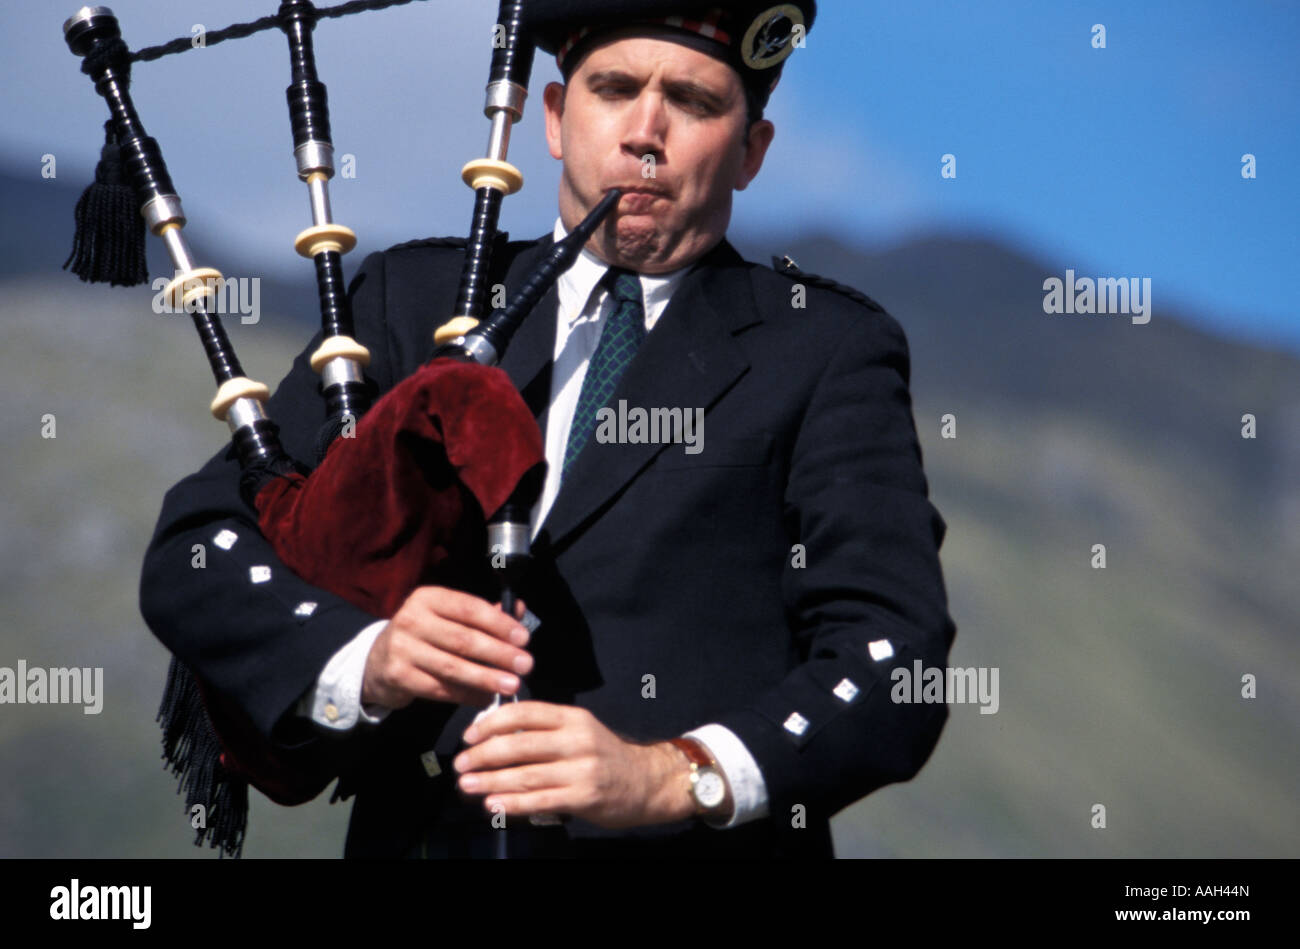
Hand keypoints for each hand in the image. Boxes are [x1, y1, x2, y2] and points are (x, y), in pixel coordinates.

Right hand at [361, 586, 532, 709]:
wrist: (378, 662)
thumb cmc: (425, 636)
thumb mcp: (447, 618)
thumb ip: (483, 615)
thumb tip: (520, 609)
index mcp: (428, 598)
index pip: (469, 608)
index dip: (499, 623)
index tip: (523, 638)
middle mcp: (411, 619)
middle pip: (463, 639)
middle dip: (499, 653)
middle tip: (525, 665)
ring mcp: (402, 648)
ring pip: (453, 667)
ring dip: (486, 677)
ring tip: (511, 685)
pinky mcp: (398, 675)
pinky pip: (440, 688)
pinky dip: (466, 695)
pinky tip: (485, 698)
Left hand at [453, 701, 697, 828]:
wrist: (646, 781)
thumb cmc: (603, 756)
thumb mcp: (579, 731)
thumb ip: (543, 731)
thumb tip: (493, 734)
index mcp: (573, 717)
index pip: (525, 713)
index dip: (491, 723)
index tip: (469, 736)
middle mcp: (578, 739)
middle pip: (520, 745)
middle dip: (484, 755)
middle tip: (460, 764)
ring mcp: (583, 769)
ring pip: (527, 775)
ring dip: (491, 781)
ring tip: (467, 786)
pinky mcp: (584, 796)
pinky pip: (541, 800)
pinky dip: (513, 803)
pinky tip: (493, 805)